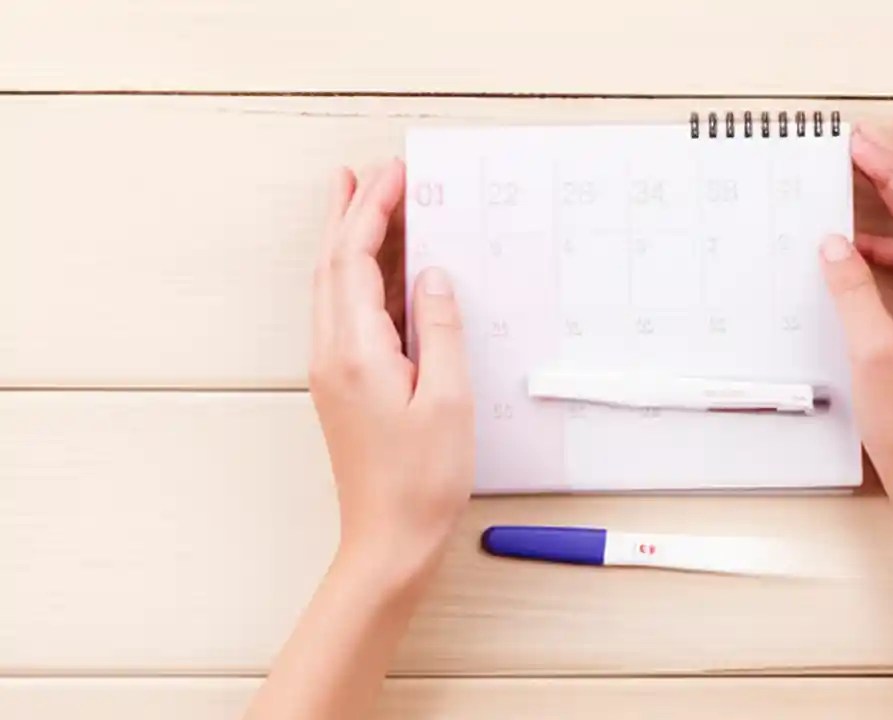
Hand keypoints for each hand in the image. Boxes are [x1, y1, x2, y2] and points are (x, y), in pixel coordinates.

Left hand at [309, 159, 474, 591]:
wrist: (388, 540)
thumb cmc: (422, 480)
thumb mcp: (449, 400)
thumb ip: (441, 330)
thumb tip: (433, 277)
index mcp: (356, 351)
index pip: (355, 260)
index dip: (372, 211)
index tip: (393, 174)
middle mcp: (332, 354)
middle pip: (332, 265)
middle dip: (348, 213)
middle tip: (363, 172)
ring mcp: (333, 371)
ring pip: (332, 287)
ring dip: (346, 241)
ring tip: (358, 203)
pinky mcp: (343, 386)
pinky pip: (344, 314)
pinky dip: (358, 277)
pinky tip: (380, 273)